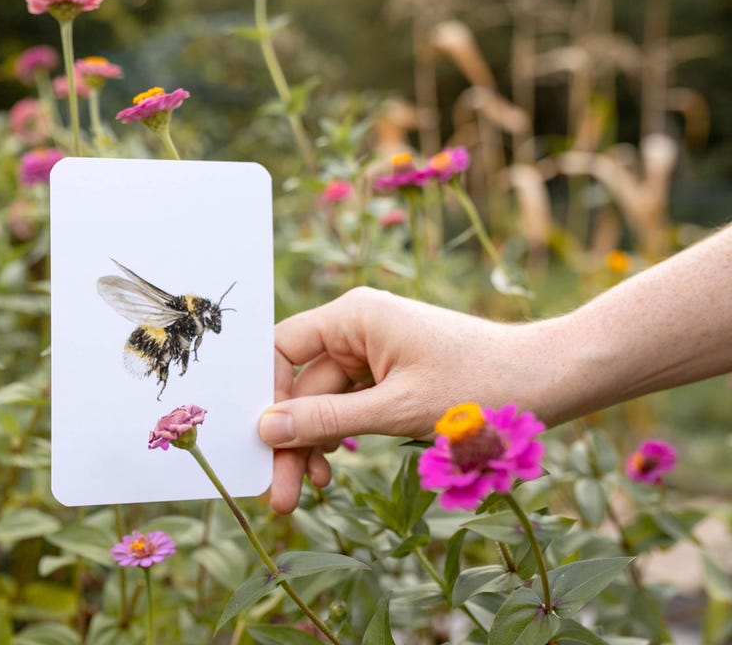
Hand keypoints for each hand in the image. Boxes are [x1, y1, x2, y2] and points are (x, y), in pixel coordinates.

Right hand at [260, 287, 545, 513]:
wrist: (551, 381)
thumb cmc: (480, 386)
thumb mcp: (398, 410)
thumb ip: (328, 420)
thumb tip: (265, 429)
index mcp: (354, 316)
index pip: (282, 349)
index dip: (264, 394)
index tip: (259, 443)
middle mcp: (357, 328)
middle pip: (301, 386)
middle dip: (290, 439)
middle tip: (280, 495)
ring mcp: (374, 353)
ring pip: (323, 403)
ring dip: (313, 445)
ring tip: (308, 493)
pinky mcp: (390, 376)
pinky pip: (348, 407)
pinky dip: (339, 439)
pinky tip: (333, 472)